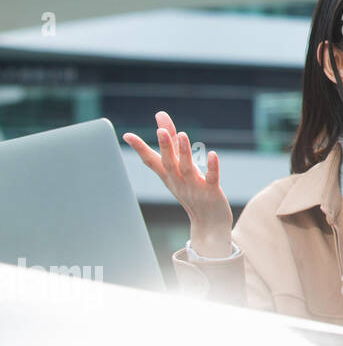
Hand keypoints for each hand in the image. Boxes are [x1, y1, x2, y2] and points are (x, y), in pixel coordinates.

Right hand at [123, 111, 232, 255]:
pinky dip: (211, 167)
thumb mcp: (179, 168)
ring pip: (187, 168)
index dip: (140, 148)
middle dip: (164, 147)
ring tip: (182, 134)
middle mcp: (178, 181)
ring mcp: (194, 187)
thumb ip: (173, 145)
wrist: (209, 223)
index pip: (151, 161)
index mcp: (169, 176)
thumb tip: (162, 122)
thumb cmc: (193, 191)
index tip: (127, 135)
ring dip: (184, 152)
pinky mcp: (212, 192)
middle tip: (160, 130)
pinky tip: (212, 154)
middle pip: (168, 163)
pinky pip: (211, 178)